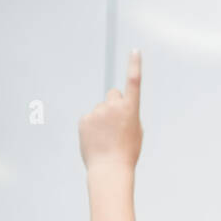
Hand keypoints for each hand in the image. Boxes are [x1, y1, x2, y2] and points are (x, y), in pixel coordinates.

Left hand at [79, 50, 142, 171]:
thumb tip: (117, 109)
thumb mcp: (136, 132)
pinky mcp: (84, 119)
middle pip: (112, 94)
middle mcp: (113, 106)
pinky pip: (89, 119)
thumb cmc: (127, 153)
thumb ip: (128, 115)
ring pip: (100, 109)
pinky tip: (96, 141)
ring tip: (105, 139)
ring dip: (102, 120)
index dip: (135, 65)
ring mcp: (97, 112)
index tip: (135, 51)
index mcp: (130, 109)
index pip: (133, 82)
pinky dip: (91, 128)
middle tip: (115, 125)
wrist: (109, 169)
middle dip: (113, 104)